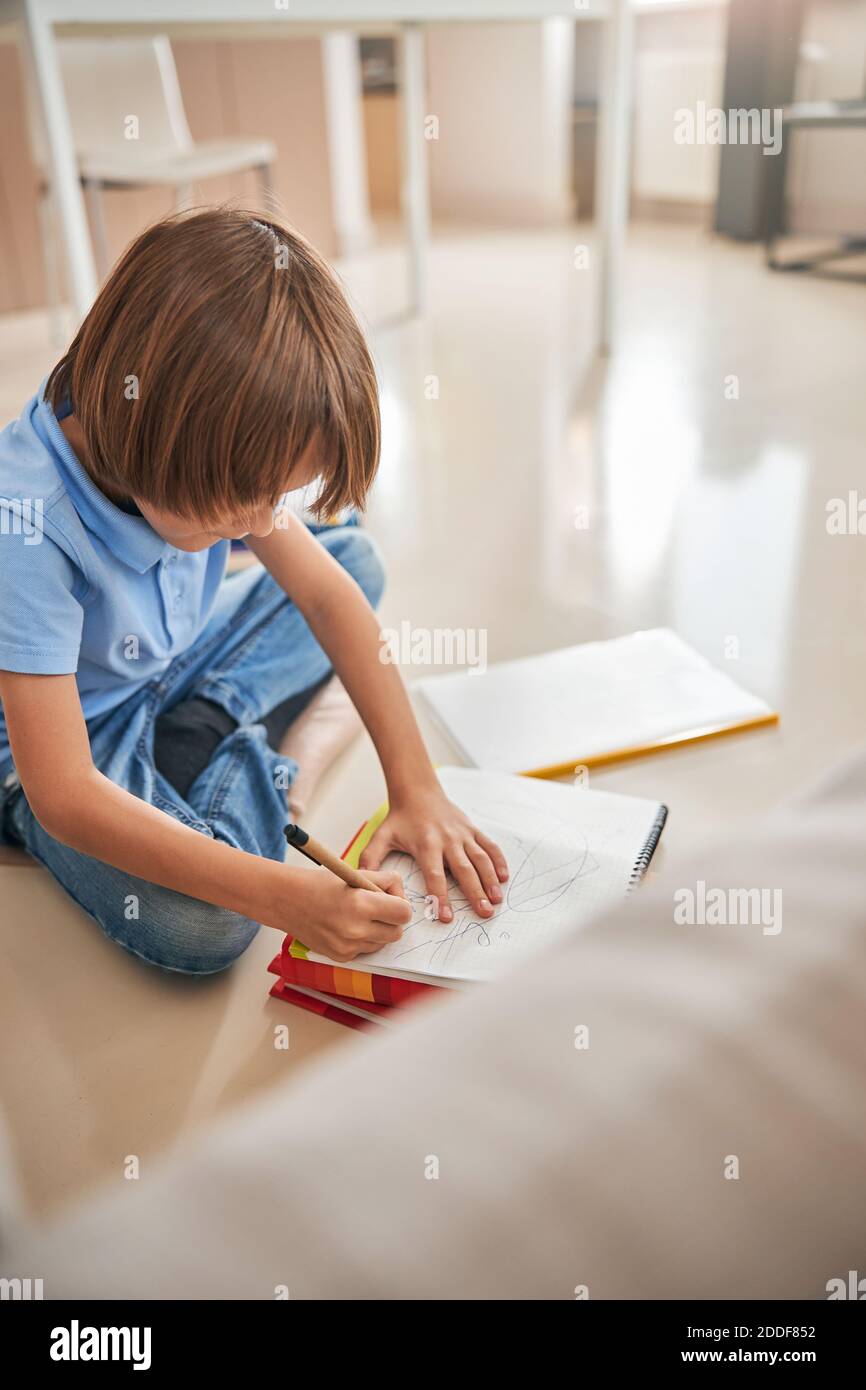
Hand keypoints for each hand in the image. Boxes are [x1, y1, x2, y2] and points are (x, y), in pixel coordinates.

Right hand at [272, 864, 411, 962]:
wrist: (287, 901)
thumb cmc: (320, 884)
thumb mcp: (355, 874)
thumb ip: (385, 881)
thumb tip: (402, 895)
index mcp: (361, 905)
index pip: (404, 914)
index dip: (401, 905)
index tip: (392, 900)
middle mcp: (356, 930)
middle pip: (397, 933)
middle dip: (392, 920)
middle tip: (378, 908)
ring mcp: (348, 947)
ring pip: (382, 944)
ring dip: (377, 931)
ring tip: (358, 915)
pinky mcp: (341, 957)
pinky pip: (365, 951)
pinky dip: (362, 940)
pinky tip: (346, 926)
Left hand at [358, 784, 508, 922]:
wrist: (418, 790)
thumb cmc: (399, 818)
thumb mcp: (381, 837)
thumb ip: (371, 859)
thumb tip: (361, 883)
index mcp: (426, 844)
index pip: (434, 875)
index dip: (440, 897)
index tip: (446, 916)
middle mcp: (447, 839)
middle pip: (463, 870)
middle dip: (474, 892)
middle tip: (483, 913)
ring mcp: (462, 834)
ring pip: (480, 859)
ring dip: (490, 880)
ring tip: (496, 900)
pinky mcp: (472, 829)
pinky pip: (488, 846)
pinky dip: (498, 861)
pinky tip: (504, 877)